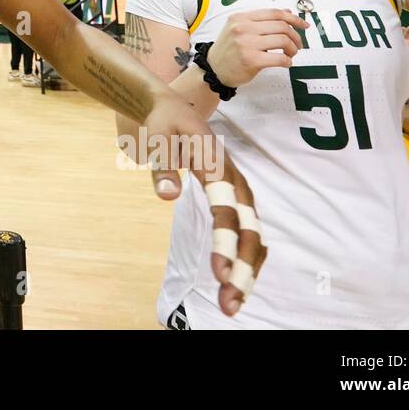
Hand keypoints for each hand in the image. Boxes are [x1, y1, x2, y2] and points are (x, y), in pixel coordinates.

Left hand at [145, 97, 266, 315]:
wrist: (167, 105)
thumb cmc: (161, 121)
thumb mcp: (157, 138)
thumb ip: (162, 166)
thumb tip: (168, 195)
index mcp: (216, 163)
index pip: (226, 208)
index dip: (225, 241)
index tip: (219, 275)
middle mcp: (232, 178)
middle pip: (249, 227)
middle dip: (243, 267)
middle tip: (230, 304)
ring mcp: (234, 187)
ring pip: (252, 232)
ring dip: (246, 267)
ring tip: (233, 302)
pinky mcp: (230, 195)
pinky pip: (245, 228)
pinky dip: (246, 255)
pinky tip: (239, 280)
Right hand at [206, 9, 308, 87]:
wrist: (214, 69)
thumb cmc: (229, 50)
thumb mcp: (240, 29)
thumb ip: (262, 21)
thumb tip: (286, 12)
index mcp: (241, 18)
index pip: (274, 13)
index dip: (293, 18)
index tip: (303, 25)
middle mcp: (243, 28)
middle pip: (281, 26)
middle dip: (295, 36)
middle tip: (298, 44)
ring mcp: (246, 44)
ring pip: (283, 40)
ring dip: (293, 48)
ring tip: (290, 54)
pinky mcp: (251, 60)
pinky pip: (279, 58)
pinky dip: (287, 61)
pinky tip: (285, 62)